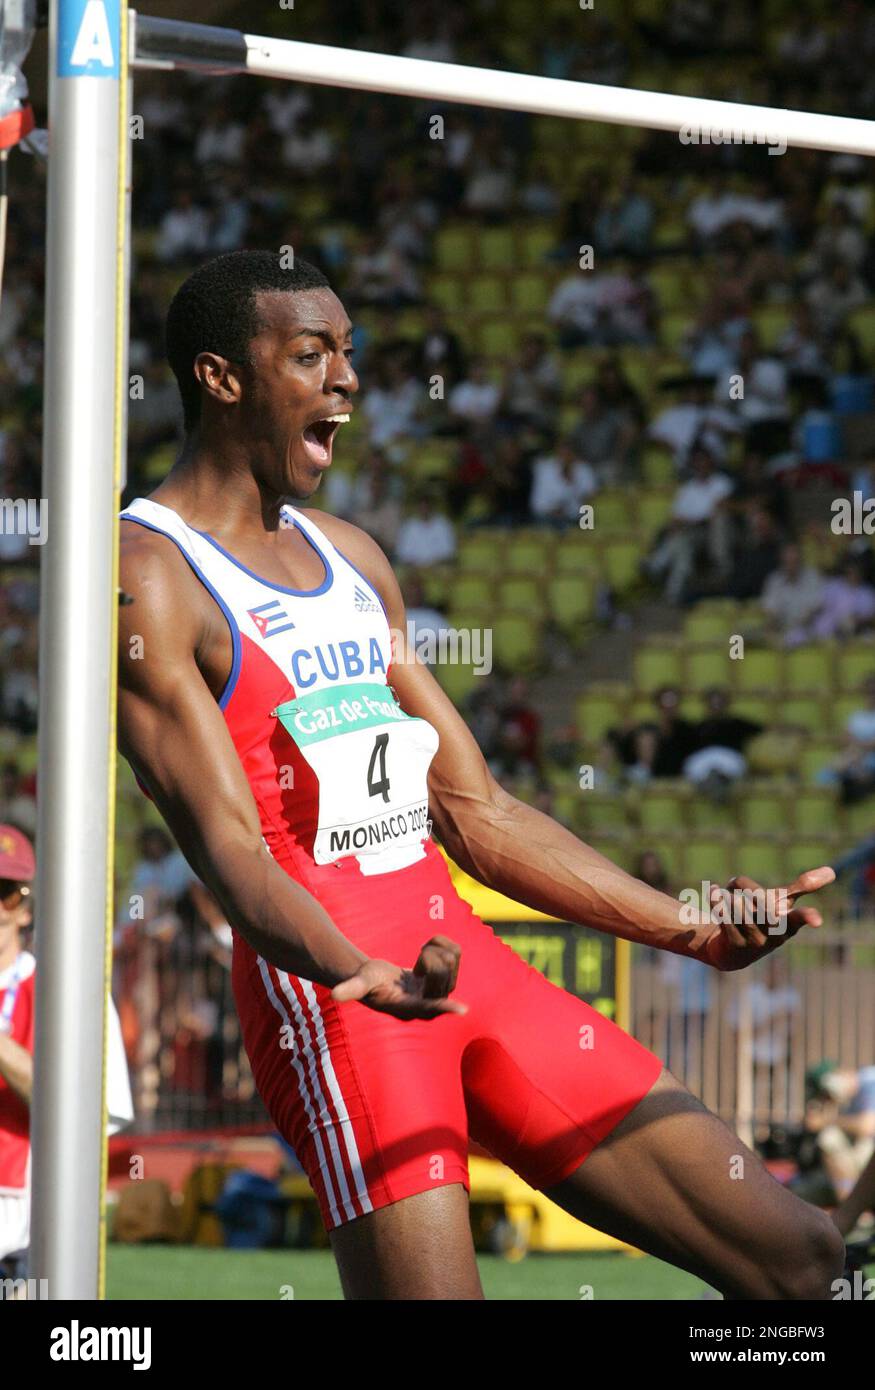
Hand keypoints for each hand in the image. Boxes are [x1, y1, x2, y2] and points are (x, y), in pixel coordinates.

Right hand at [331, 935, 465, 1019]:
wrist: (378, 981)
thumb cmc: (366, 982)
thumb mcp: (359, 983)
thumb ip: (350, 989)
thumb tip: (335, 994)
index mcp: (409, 1008)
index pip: (429, 1007)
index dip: (444, 1006)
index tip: (462, 1010)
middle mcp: (429, 1004)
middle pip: (442, 972)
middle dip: (427, 958)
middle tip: (414, 963)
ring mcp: (440, 993)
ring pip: (451, 961)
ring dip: (434, 950)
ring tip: (419, 956)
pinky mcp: (447, 981)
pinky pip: (456, 953)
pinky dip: (441, 944)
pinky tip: (427, 952)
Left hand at [702, 866, 834, 971]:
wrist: (731, 948)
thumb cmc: (764, 919)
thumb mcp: (783, 902)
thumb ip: (803, 887)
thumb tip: (831, 871)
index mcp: (790, 923)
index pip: (800, 918)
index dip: (808, 917)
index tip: (817, 920)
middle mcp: (775, 936)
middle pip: (762, 904)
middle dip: (746, 887)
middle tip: (737, 882)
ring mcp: (756, 943)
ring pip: (741, 909)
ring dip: (728, 895)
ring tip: (724, 892)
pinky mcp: (735, 946)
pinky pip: (725, 916)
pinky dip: (717, 900)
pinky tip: (714, 893)